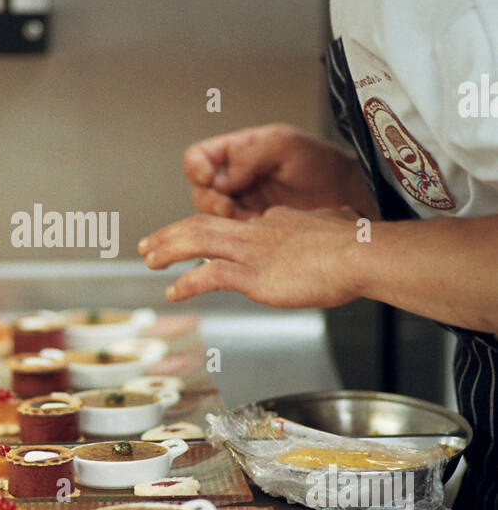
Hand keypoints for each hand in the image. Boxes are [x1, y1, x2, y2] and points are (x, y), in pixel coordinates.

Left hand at [138, 205, 365, 306]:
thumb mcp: (338, 222)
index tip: (195, 243)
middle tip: (149, 244)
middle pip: (202, 224)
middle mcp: (257, 231)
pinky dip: (187, 282)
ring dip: (168, 249)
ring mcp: (253, 252)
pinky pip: (209, 276)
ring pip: (197, 241)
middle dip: (170, 234)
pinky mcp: (255, 275)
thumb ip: (328, 222)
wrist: (361, 253)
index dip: (208, 233)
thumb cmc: (358, 245)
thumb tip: (341, 218)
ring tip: (148, 259)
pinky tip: (173, 291)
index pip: (233, 225)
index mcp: (274, 222)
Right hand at [183, 124, 378, 219]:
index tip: (208, 176)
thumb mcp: (287, 144)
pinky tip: (253, 230)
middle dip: (209, 199)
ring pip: (211, 217)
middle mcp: (237, 179)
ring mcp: (244, 205)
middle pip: (200, 190)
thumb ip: (251, 155)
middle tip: (227, 205)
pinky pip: (231, 235)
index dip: (196, 168)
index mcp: (239, 152)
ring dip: (220, 220)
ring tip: (243, 217)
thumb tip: (224, 176)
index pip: (199, 158)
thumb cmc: (323, 163)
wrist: (350, 196)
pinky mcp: (253, 229)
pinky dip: (235, 235)